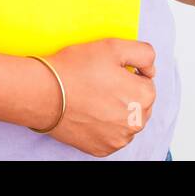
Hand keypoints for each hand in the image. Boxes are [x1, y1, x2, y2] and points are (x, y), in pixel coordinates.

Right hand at [39, 39, 157, 156]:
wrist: (43, 93)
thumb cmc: (75, 69)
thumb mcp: (114, 46)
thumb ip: (143, 53)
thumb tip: (151, 70)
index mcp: (143, 97)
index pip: (146, 83)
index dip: (128, 74)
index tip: (108, 71)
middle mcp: (136, 122)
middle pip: (138, 104)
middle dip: (125, 94)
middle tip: (99, 83)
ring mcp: (119, 139)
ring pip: (126, 121)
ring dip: (116, 111)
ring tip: (92, 98)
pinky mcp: (102, 149)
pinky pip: (111, 136)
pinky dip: (104, 126)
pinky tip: (88, 113)